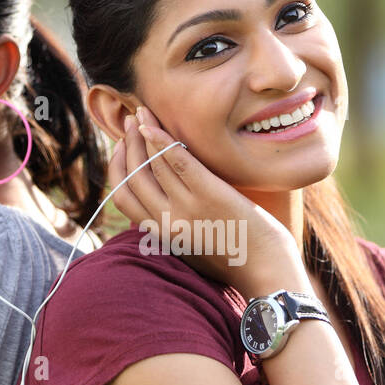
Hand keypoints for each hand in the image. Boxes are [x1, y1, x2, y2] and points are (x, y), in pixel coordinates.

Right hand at [108, 106, 302, 294]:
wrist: (267, 272)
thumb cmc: (236, 260)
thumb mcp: (193, 250)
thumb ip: (174, 229)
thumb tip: (163, 208)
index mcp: (162, 235)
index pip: (123, 198)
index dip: (117, 169)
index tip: (121, 149)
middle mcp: (168, 222)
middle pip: (132, 178)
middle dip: (125, 146)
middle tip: (128, 122)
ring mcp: (188, 208)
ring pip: (151, 164)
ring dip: (142, 133)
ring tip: (142, 112)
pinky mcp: (210, 194)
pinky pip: (178, 160)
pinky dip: (161, 139)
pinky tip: (154, 124)